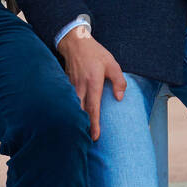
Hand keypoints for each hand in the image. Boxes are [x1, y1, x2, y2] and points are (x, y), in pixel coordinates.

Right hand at [57, 27, 125, 141]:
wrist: (75, 43)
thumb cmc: (95, 54)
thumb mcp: (112, 64)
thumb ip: (118, 81)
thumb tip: (119, 98)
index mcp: (93, 83)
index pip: (93, 108)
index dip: (94, 124)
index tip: (95, 137)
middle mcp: (80, 88)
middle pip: (80, 113)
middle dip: (83, 128)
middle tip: (86, 143)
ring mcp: (71, 87)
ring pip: (73, 109)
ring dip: (76, 122)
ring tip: (79, 136)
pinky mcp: (67, 86)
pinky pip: (68, 102)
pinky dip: (71, 112)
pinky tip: (73, 120)